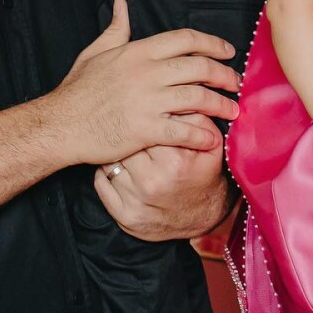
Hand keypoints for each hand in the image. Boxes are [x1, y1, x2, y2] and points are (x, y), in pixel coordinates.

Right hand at [47, 0, 239, 164]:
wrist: (61, 124)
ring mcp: (148, 101)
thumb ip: (116, 29)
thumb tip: (122, 4)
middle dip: (224, 74)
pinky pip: (183, 131)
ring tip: (232, 110)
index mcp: (138, 52)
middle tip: (235, 82)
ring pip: (197, 98)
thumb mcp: (95, 52)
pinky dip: (202, 135)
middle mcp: (147, 73)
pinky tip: (212, 139)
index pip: (185, 39)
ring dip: (220, 104)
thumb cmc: (77, 90)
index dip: (212, 43)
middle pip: (199, 67)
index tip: (227, 51)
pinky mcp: (146, 129)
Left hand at [93, 122, 231, 240]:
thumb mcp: (211, 145)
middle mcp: (151, 183)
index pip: (145, 128)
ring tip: (128, 150)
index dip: (145, 121)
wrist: (204, 217)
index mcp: (173, 162)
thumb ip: (196, 119)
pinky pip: (102, 184)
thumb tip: (177, 95)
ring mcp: (135, 202)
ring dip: (116, 154)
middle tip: (133, 132)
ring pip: (110, 162)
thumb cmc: (204, 174)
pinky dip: (107, 173)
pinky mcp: (124, 217)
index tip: (146, 119)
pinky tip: (122, 169)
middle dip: (129, 136)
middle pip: (124, 145)